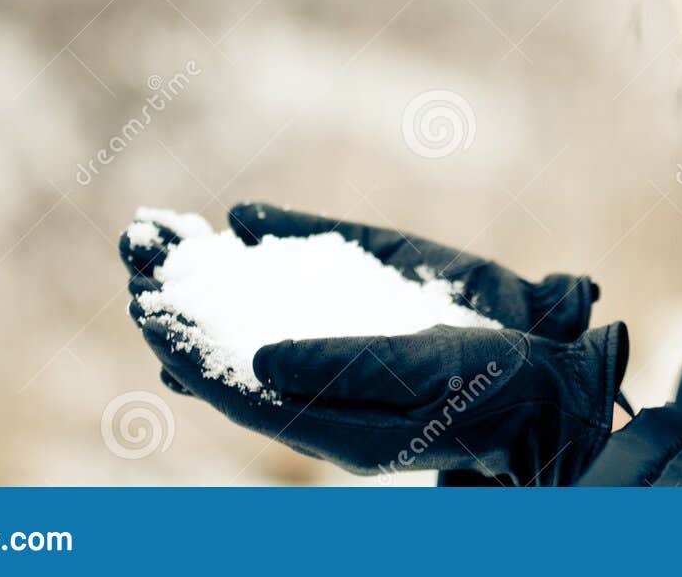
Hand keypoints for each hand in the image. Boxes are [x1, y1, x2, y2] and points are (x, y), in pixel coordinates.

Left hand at [118, 204, 625, 483]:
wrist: (545, 393)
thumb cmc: (495, 380)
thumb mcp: (425, 365)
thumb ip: (345, 363)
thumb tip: (260, 361)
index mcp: (339, 425)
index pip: (244, 392)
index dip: (191, 353)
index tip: (143, 315)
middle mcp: (330, 406)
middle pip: (240, 365)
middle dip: (188, 323)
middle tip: (135, 280)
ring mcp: (346, 380)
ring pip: (262, 340)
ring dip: (214, 301)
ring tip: (163, 262)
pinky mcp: (364, 350)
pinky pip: (297, 321)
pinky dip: (260, 289)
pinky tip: (233, 256)